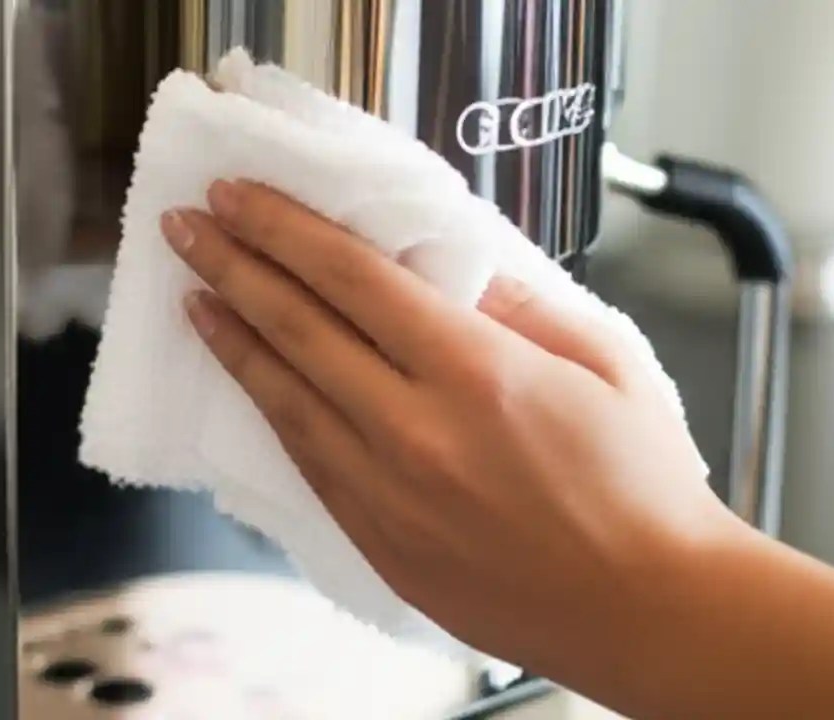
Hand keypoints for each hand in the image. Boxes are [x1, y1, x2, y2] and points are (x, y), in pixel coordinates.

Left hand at [160, 179, 738, 675]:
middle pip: (298, 331)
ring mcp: (388, 495)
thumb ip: (523, 304)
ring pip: (285, 401)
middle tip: (186, 228)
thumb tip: (457, 270)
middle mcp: (415, 432)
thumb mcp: (608, 360)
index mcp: (475, 373)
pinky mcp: (380, 542)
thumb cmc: (644, 488)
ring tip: (193, 298)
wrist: (647, 610)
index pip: (350, 279)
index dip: (283, 229)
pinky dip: (269, 413)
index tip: (237, 197)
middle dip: (233, 268)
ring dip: (231, 341)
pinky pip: (306, 464)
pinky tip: (250, 382)